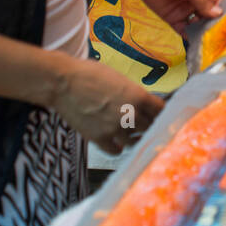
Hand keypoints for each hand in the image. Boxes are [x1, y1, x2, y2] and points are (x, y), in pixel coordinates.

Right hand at [49, 55, 164, 154]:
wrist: (63, 83)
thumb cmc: (90, 75)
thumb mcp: (119, 79)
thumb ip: (134, 93)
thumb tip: (145, 104)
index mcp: (138, 96)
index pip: (161, 111)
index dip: (161, 114)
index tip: (159, 116)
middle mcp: (130, 114)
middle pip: (149, 127)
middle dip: (146, 125)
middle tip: (142, 125)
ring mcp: (115, 128)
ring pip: (134, 141)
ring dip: (132, 137)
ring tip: (127, 132)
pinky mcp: (99, 138)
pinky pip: (116, 151)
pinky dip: (117, 147)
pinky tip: (114, 141)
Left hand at [132, 0, 222, 35]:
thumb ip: (203, 1)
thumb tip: (218, 13)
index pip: (217, 3)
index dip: (223, 11)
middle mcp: (196, 2)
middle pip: (208, 16)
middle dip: (213, 24)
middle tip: (220, 33)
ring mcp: (185, 12)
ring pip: (197, 24)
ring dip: (202, 31)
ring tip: (208, 38)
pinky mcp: (174, 19)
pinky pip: (184, 29)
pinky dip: (189, 35)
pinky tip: (195, 40)